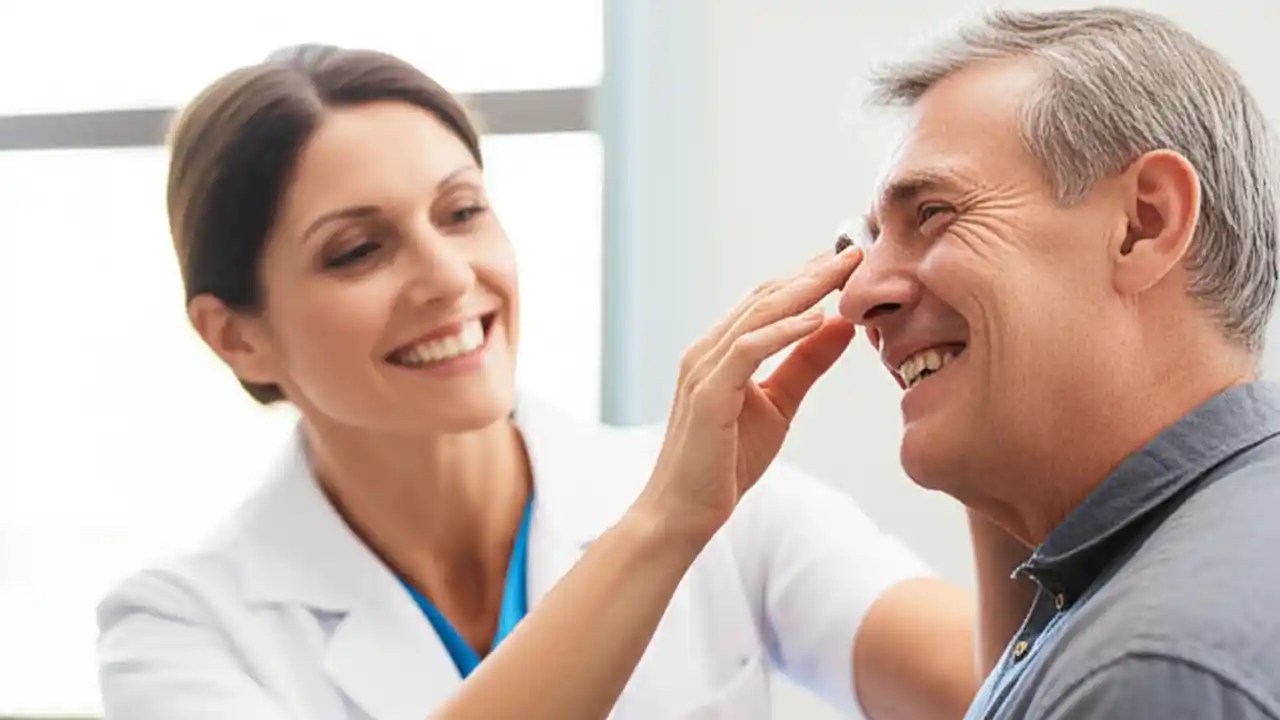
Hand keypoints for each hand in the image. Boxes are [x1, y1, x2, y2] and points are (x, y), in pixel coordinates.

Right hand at [637, 247, 862, 545]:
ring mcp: (702, 370)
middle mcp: (705, 351)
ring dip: (804, 290)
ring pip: (756, 315)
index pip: (766, 302)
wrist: (682, 513)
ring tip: (843, 273)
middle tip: (854, 252)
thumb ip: (805, 364)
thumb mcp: (778, 405)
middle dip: (811, 274)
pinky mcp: (708, 394)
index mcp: (719, 352)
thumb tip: (840, 325)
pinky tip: (818, 319)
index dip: (807, 278)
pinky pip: (749, 349)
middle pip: (763, 298)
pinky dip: (784, 331)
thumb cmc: (723, 464)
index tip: (848, 261)